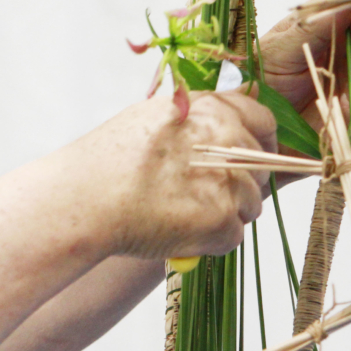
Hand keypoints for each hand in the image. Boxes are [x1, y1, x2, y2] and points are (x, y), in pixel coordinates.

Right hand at [63, 90, 277, 259]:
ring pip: (250, 204)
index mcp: (213, 110)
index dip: (260, 141)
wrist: (86, 198)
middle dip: (238, 184)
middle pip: (259, 168)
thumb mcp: (155, 116)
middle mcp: (229, 141)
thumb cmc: (110, 159)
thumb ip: (198, 116)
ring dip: (224, 213)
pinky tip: (178, 230)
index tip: (249, 157)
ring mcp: (229, 182)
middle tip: (203, 194)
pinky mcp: (223, 220)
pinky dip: (210, 239)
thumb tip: (233, 119)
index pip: (264, 121)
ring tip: (181, 213)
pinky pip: (232, 235)